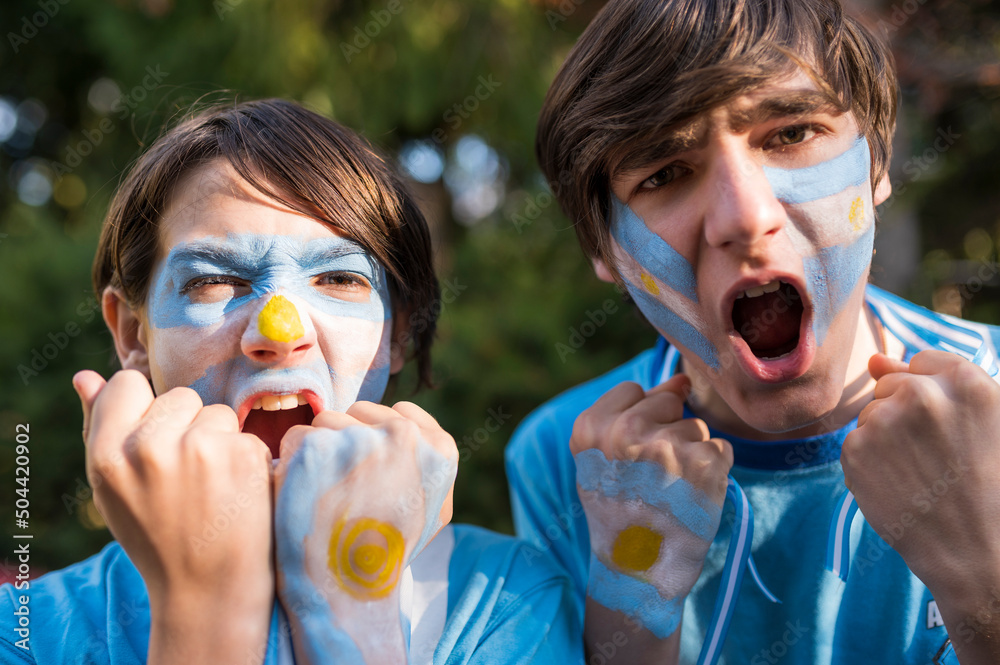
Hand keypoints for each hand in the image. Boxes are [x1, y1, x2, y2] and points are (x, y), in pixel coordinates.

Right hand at [73, 369, 273, 664]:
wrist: (209, 587)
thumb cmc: (157, 535)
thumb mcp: (113, 490)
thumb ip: (100, 428)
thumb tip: (85, 376)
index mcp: (107, 455)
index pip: (128, 384)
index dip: (146, 408)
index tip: (156, 440)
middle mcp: (150, 447)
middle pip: (179, 396)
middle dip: (187, 425)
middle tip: (186, 475)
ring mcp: (200, 448)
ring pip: (216, 412)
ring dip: (219, 440)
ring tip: (211, 485)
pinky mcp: (243, 454)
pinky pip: (245, 434)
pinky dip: (246, 458)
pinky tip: (235, 492)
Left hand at [273, 401, 457, 663]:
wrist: (349, 590)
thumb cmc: (390, 552)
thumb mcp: (436, 509)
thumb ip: (430, 462)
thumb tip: (412, 427)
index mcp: (439, 447)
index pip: (398, 414)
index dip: (376, 444)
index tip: (370, 479)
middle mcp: (404, 435)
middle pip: (358, 413)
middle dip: (346, 442)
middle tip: (345, 491)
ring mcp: (359, 438)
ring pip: (325, 422)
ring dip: (318, 451)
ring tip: (325, 495)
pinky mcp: (316, 447)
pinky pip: (294, 438)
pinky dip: (290, 464)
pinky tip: (302, 496)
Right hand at [570, 375, 731, 644]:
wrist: (639, 572)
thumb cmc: (621, 510)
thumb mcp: (604, 460)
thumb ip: (632, 412)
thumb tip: (681, 380)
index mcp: (592, 428)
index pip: (632, 391)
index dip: (639, 421)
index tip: (631, 457)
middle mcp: (625, 433)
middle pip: (667, 402)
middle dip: (667, 432)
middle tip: (653, 478)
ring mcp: (666, 447)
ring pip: (695, 427)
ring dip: (691, 455)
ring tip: (672, 492)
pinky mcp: (705, 463)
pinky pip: (720, 449)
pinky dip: (714, 473)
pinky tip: (693, 498)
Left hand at [843, 352, 999, 603]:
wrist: (977, 552)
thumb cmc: (990, 487)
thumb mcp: (986, 424)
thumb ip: (934, 382)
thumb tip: (875, 359)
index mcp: (965, 381)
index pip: (922, 361)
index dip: (930, 394)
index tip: (942, 425)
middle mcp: (921, 393)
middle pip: (890, 386)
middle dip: (903, 414)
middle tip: (934, 456)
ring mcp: (884, 420)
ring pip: (871, 416)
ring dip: (885, 439)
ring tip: (921, 475)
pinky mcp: (855, 449)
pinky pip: (856, 444)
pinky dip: (869, 465)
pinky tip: (898, 487)